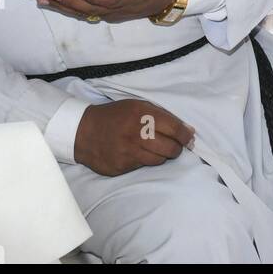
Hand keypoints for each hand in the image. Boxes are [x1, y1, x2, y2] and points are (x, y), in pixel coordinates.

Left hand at [37, 0, 181, 23]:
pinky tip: (47, 1)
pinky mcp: (102, 12)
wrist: (166, 2)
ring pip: (83, 12)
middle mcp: (119, 10)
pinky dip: (64, 7)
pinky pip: (81, 12)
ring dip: (62, 6)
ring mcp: (109, 13)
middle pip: (92, 9)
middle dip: (72, 1)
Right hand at [74, 99, 195, 175]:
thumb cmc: (114, 116)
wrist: (83, 131)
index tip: (189, 138)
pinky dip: (145, 160)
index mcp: (142, 114)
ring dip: (161, 155)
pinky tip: (137, 153)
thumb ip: (161, 116)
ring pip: (159, 160)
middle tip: (173, 146)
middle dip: (176, 148)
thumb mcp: (136, 106)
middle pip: (171, 148)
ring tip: (153, 148)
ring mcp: (129, 152)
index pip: (174, 128)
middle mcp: (137, 133)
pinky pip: (143, 166)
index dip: (185, 135)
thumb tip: (188, 131)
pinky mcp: (122, 166)